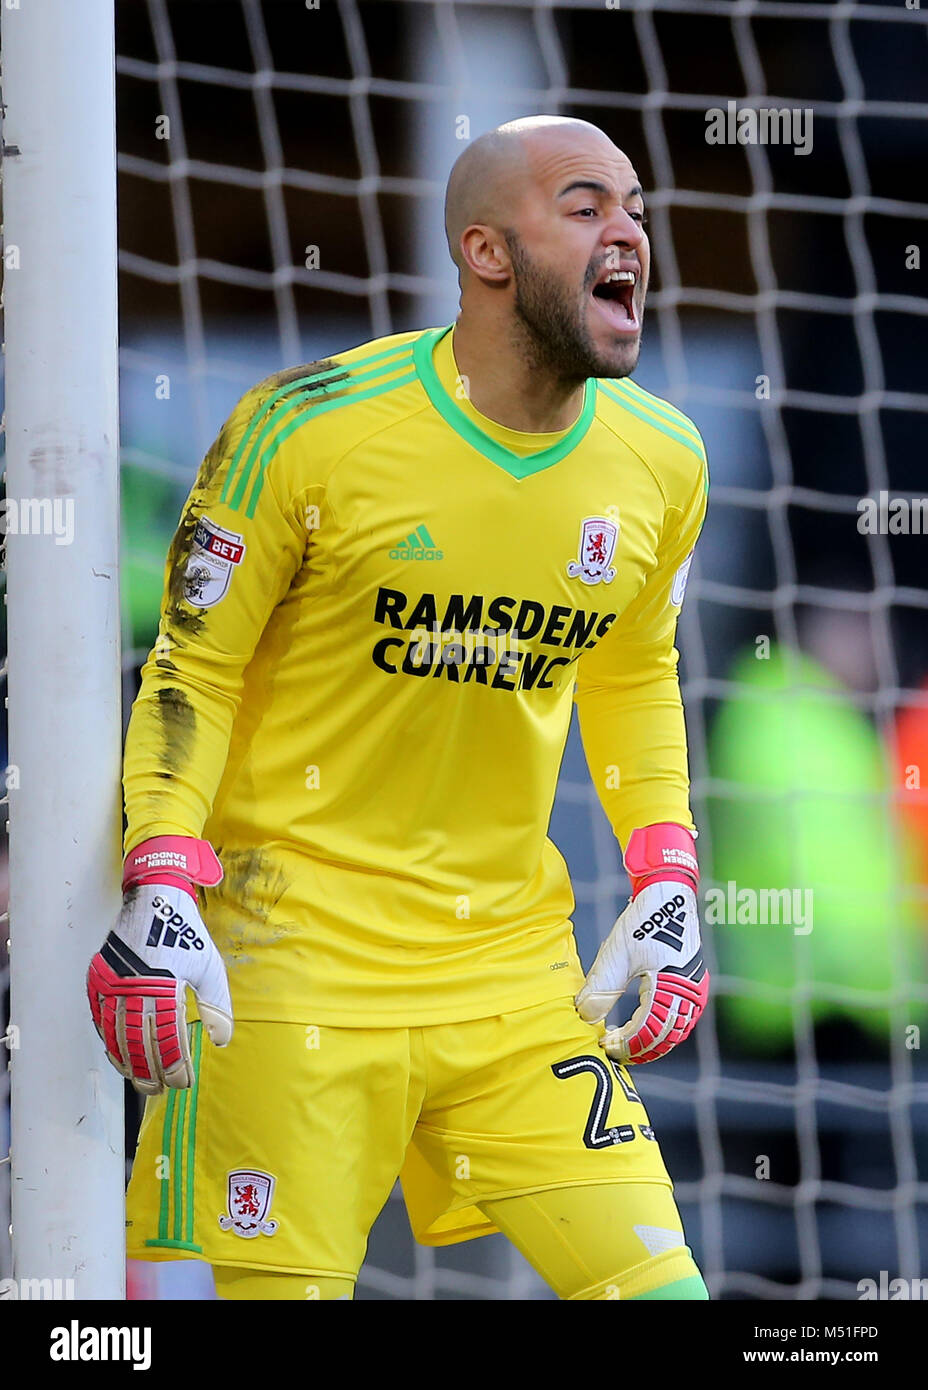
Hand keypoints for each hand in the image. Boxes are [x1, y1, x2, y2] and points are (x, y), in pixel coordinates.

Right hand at [87, 836, 232, 1093]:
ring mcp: (112, 983)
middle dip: (151, 1071)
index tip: (183, 1082)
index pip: (168, 1038)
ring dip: (128, 1063)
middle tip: (160, 1090)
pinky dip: (109, 1041)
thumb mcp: (210, 966)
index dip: (175, 1065)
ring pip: (117, 1035)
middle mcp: (134, 986)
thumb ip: (217, 1005)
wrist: (155, 898)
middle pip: (139, 1043)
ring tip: (141, 1081)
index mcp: (165, 984)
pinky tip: (119, 1057)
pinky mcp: (98, 978)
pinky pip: (100, 1019)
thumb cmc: (187, 933)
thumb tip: (221, 1041)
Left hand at [575, 823, 708, 1062]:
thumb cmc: (643, 921)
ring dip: (650, 1041)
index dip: (625, 1044)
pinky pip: (680, 1018)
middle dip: (638, 1048)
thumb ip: (600, 988)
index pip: (648, 1032)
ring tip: (623, 1042)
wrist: (668, 894)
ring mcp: (694, 990)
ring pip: (674, 1032)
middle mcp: (689, 993)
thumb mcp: (616, 954)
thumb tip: (585, 1017)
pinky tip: (641, 1027)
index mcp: (672, 987)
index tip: (604, 1046)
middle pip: (664, 1038)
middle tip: (611, 1048)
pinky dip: (661, 1029)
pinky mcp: (692, 984)